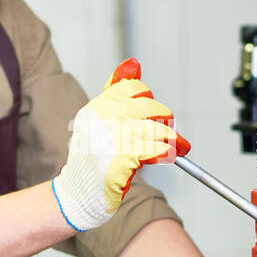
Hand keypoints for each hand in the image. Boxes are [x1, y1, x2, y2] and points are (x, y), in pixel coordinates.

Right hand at [52, 58, 190, 230]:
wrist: (77, 194)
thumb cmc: (92, 160)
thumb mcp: (99, 122)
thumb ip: (116, 94)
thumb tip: (133, 63)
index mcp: (96, 107)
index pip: (133, 88)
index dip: (148, 100)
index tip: (155, 115)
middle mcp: (102, 119)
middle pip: (148, 106)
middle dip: (164, 120)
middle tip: (172, 134)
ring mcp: (111, 138)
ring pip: (154, 128)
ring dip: (171, 138)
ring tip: (180, 147)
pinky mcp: (122, 159)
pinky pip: (155, 148)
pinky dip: (167, 152)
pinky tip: (169, 156)